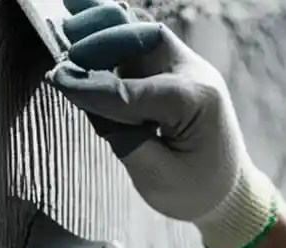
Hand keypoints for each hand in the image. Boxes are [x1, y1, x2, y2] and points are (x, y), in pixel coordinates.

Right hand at [46, 0, 277, 247]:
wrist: (229, 191)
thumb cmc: (195, 189)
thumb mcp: (156, 175)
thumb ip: (120, 135)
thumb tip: (77, 92)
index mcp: (198, 102)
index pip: (135, 90)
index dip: (93, 87)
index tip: (56, 80)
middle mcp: (196, 75)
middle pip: (145, 37)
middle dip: (102, 37)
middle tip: (66, 45)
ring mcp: (186, 69)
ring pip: (142, 32)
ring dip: (105, 26)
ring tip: (68, 17)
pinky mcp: (174, 71)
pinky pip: (141, 43)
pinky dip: (112, 34)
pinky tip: (82, 26)